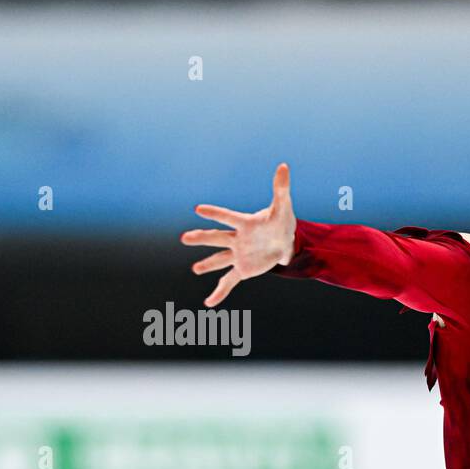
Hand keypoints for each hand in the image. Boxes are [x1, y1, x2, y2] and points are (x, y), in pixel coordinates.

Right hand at [182, 162, 297, 306]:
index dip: (215, 213)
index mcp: (245, 223)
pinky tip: (209, 303)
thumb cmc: (281, 221)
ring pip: (219, 259)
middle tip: (184, 238)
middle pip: (217, 238)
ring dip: (208, 264)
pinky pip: (228, 281)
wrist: (285, 241)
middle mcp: (237, 239)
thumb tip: (283, 165)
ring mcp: (238, 255)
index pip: (228, 217)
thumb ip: (281, 187)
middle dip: (202, 238)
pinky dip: (220, 292)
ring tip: (196, 269)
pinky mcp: (243, 269)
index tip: (198, 209)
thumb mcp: (283, 206)